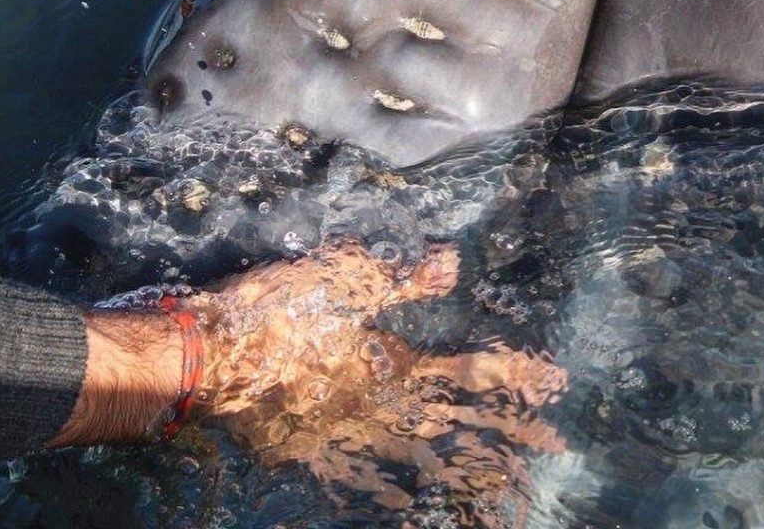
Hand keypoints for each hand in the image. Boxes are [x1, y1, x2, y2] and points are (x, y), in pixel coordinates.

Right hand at [192, 241, 566, 526]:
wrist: (208, 357)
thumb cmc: (282, 310)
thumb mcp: (346, 281)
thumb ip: (403, 280)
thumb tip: (454, 264)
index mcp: (391, 367)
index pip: (466, 371)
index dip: (512, 374)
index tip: (555, 382)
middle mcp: (378, 410)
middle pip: (454, 425)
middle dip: (506, 433)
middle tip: (555, 446)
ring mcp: (345, 438)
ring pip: (416, 457)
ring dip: (463, 467)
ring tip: (506, 485)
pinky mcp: (310, 452)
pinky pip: (362, 475)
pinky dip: (392, 485)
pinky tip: (412, 500)